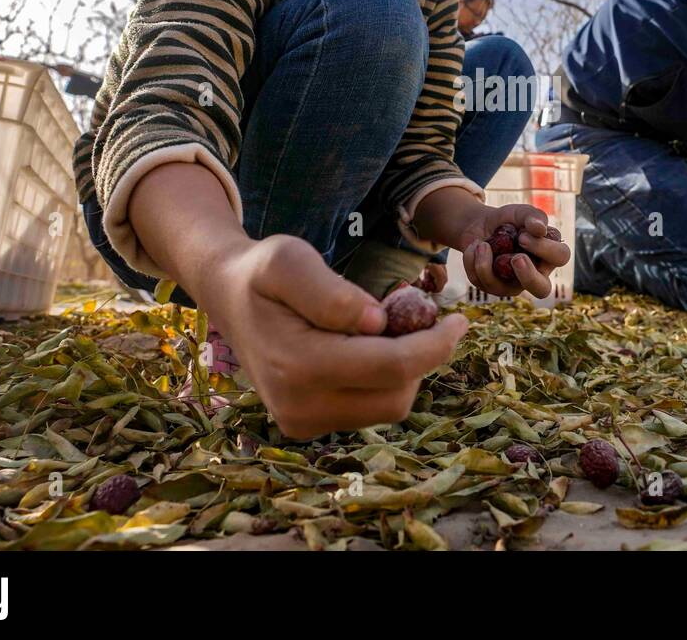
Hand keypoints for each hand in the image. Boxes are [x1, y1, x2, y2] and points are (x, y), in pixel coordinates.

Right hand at [189, 234, 467, 439]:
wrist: (227, 297)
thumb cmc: (263, 272)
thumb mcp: (288, 260)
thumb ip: (329, 292)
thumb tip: (377, 321)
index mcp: (298, 366)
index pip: (392, 367)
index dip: (435, 345)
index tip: (460, 320)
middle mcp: (300, 407)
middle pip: (397, 395)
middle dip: (419, 356)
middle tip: (413, 315)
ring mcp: (302, 423)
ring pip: (388, 406)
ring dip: (403, 369)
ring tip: (381, 327)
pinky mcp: (307, 425)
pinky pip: (368, 409)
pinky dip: (382, 380)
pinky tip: (365, 348)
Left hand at [457, 203, 570, 299]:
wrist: (480, 225)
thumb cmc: (508, 220)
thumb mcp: (520, 212)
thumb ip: (533, 216)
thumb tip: (540, 229)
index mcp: (549, 253)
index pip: (560, 257)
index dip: (544, 248)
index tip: (523, 236)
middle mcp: (535, 273)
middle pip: (542, 290)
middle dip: (529, 277)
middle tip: (517, 259)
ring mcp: (514, 283)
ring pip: (505, 289)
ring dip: (488, 265)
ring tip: (481, 244)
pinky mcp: (493, 286)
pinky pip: (482, 282)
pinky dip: (473, 261)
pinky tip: (474, 247)